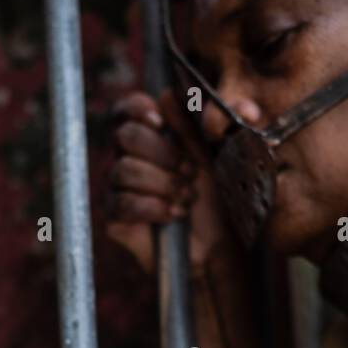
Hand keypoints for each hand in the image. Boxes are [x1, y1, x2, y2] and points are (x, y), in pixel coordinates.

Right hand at [106, 88, 238, 274]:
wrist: (221, 246)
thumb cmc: (224, 195)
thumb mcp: (232, 152)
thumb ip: (227, 118)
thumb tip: (216, 102)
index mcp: (152, 134)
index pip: (125, 109)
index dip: (136, 109)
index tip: (159, 122)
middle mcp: (129, 157)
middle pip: (124, 136)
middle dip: (161, 153)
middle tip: (190, 171)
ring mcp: (118, 188)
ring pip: (122, 170)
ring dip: (162, 183)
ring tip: (187, 197)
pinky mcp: (115, 218)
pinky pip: (120, 204)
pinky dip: (152, 208)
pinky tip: (173, 214)